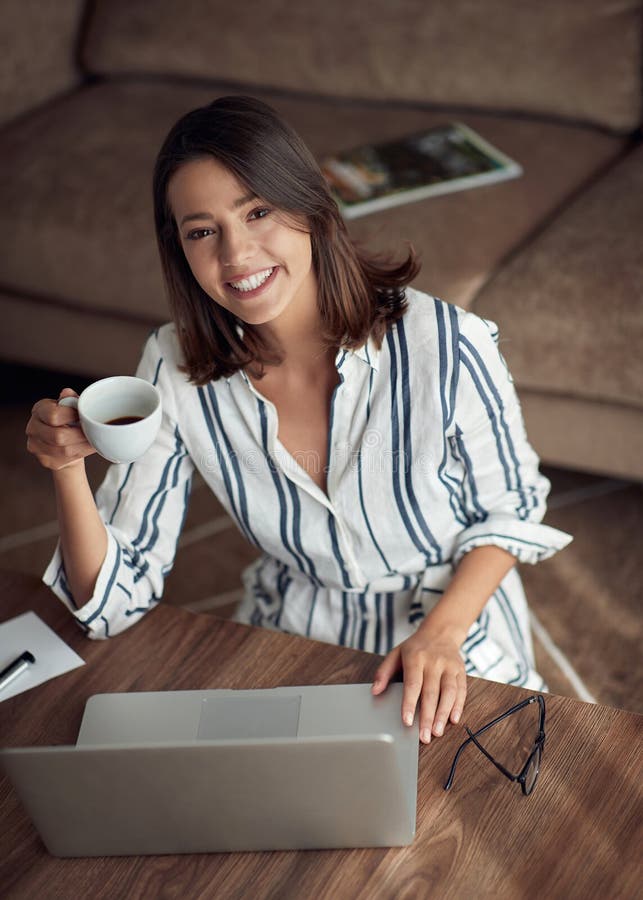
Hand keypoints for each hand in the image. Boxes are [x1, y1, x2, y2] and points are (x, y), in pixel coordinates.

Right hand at [26, 388, 95, 470]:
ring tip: (95, 439)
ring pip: (65, 450)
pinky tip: (90, 447)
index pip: (53, 415)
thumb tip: (68, 393)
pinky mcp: (46, 461)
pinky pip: (68, 459)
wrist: (65, 443)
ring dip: (84, 445)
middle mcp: (33, 428)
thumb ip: (71, 399)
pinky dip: (83, 452)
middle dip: (81, 434)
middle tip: (93, 431)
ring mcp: (36, 447)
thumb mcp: (71, 406)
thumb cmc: (69, 420)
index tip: (84, 416)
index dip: (72, 416)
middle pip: (59, 436)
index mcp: (39, 410)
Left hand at [371, 624, 466, 743]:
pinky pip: (461, 690)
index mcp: (415, 657)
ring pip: (448, 693)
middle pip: (431, 692)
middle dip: (427, 717)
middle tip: (424, 736)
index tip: (407, 721)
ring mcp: (449, 666)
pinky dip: (458, 706)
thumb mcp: (395, 654)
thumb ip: (384, 672)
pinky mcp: (461, 671)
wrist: (441, 632)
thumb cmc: (416, 647)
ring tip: (437, 732)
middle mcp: (434, 661)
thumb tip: (375, 691)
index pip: (412, 684)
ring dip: (443, 714)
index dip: (409, 704)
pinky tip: (453, 719)